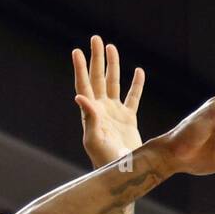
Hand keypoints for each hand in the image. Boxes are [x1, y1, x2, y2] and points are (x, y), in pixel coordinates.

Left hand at [72, 36, 143, 167]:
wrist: (123, 174)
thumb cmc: (104, 161)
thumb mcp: (94, 139)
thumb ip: (89, 117)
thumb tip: (79, 97)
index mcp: (91, 113)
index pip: (84, 85)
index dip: (80, 68)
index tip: (76, 50)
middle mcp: (101, 110)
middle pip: (98, 78)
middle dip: (96, 59)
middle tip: (95, 38)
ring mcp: (115, 113)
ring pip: (114, 84)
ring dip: (113, 66)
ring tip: (111, 47)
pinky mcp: (128, 119)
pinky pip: (132, 97)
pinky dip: (136, 85)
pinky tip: (138, 71)